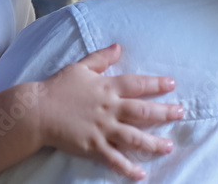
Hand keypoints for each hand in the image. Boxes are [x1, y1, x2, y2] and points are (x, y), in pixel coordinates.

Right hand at [33, 43, 183, 180]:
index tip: (172, 84)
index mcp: (107, 88)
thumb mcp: (80, 67)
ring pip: (135, 137)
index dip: (156, 84)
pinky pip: (114, 159)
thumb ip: (101, 58)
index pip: (137, 84)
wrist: (36, 111)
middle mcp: (109, 108)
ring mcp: (103, 129)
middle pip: (143, 111)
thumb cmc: (57, 87)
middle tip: (181, 113)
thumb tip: (118, 47)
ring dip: (154, 143)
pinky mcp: (93, 146)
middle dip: (164, 112)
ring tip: (169, 146)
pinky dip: (128, 168)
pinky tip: (141, 174)